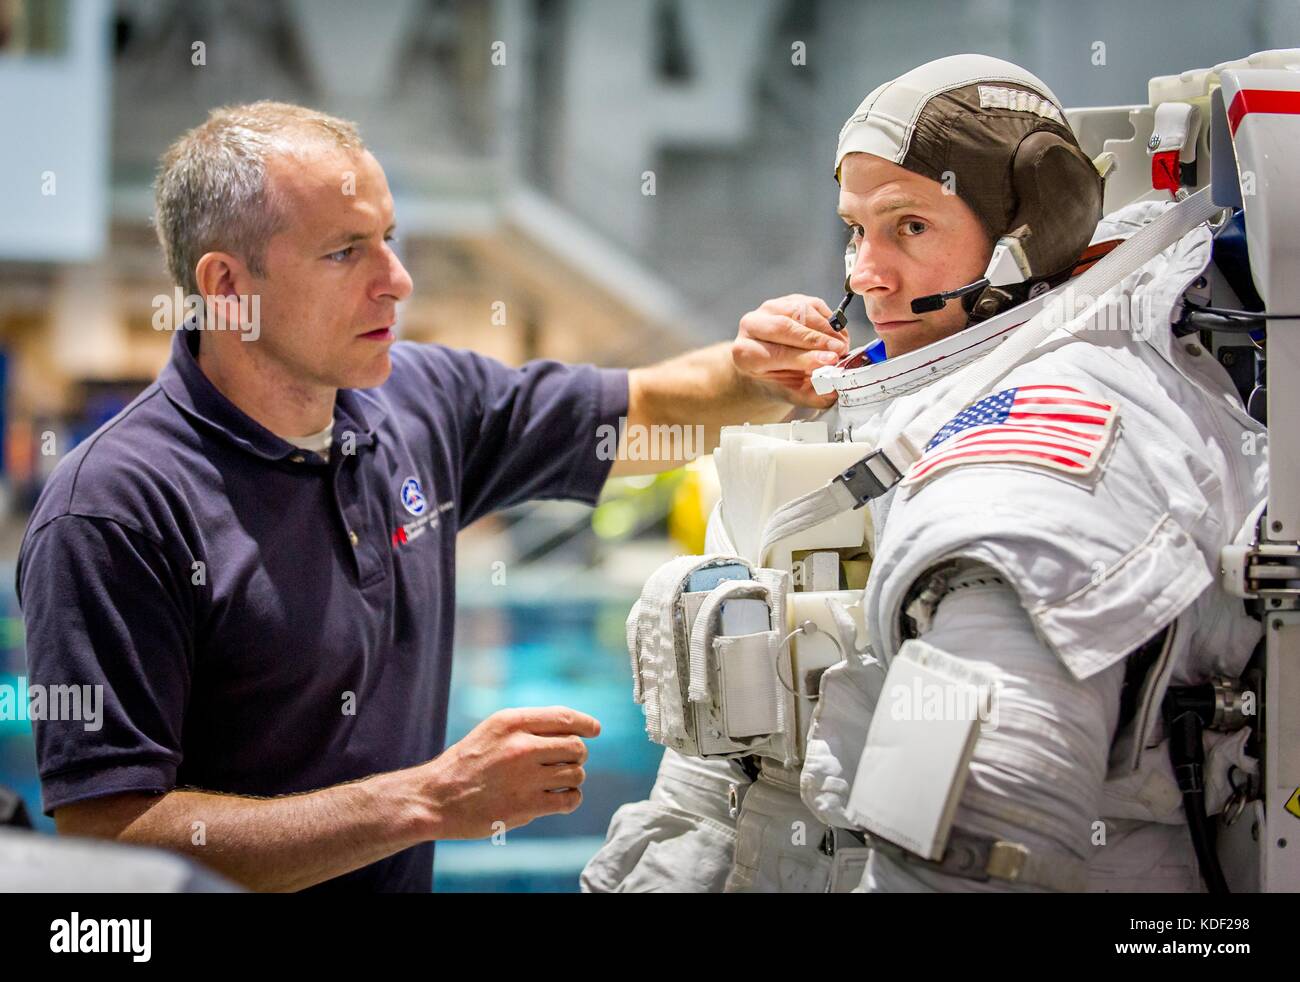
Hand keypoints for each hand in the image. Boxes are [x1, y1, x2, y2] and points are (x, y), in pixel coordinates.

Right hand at [418, 706, 598, 839]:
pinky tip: (561, 798)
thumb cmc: (467, 763)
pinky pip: (570, 799)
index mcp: (511, 722)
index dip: (585, 723)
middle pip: (575, 746)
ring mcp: (525, 777)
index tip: (594, 730)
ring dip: (573, 778)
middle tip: (567, 762)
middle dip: (577, 754)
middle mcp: (521, 746)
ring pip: (576, 773)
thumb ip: (528, 727)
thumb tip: (572, 730)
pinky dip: (572, 798)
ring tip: (558, 782)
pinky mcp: (527, 806)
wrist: (436, 798)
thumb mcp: (492, 730)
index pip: (563, 717)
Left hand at [732, 294, 848, 408]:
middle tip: (840, 350)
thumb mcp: (793, 393)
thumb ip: (812, 394)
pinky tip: (838, 336)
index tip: (830, 360)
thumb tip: (834, 389)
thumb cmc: (781, 380)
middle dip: (817, 340)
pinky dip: (829, 320)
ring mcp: (769, 309)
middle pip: (785, 327)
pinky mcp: (787, 299)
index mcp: (745, 353)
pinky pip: (812, 304)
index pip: (776, 352)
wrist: (770, 365)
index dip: (805, 357)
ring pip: (801, 311)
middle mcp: (751, 326)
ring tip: (842, 345)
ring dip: (827, 329)